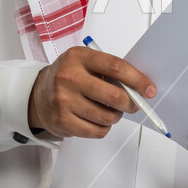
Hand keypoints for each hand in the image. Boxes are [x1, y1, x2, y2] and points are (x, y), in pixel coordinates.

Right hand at [27, 46, 154, 138]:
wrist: (37, 93)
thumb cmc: (69, 76)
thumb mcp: (85, 62)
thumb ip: (110, 71)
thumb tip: (140, 88)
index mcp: (79, 57)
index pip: (116, 67)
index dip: (137, 80)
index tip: (149, 90)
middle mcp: (69, 77)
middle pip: (114, 96)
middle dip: (130, 104)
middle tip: (132, 104)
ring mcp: (63, 101)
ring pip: (108, 117)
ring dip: (115, 116)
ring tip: (108, 110)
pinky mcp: (62, 121)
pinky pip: (97, 131)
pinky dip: (103, 127)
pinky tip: (96, 119)